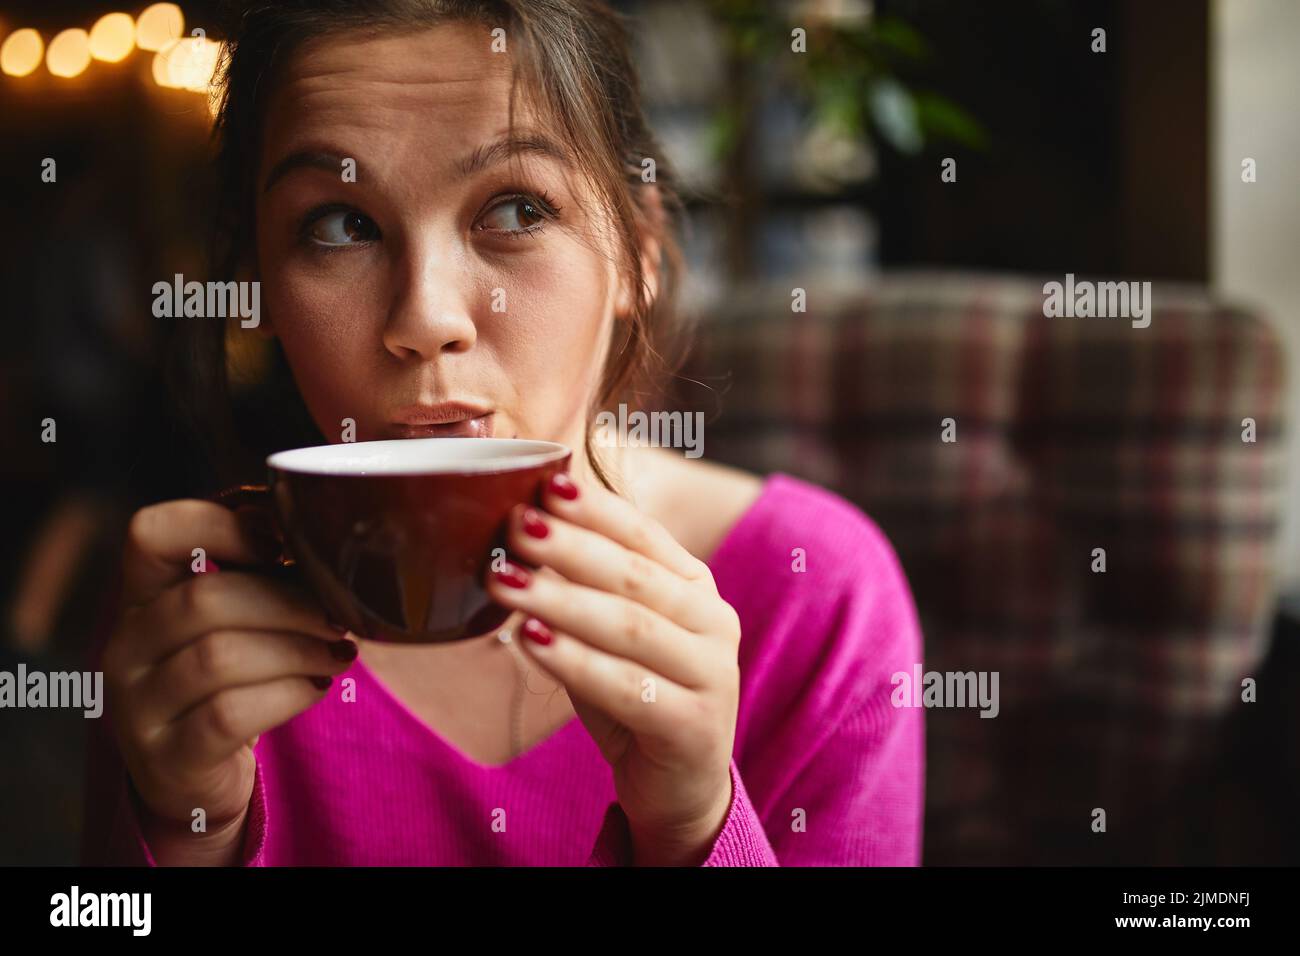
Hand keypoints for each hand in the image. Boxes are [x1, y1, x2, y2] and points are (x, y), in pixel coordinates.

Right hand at [102, 500, 356, 864]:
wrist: (197, 779)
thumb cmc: (230, 682)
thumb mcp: (232, 621)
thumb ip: (257, 575)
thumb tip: (317, 539)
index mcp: (142, 597)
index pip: (153, 532)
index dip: (221, 524)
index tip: (283, 545)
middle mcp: (127, 647)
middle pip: (205, 599)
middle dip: (289, 603)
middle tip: (338, 617)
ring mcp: (138, 707)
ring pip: (220, 657)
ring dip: (297, 650)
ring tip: (338, 653)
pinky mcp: (168, 758)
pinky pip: (229, 714)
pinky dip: (288, 694)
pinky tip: (316, 687)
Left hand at [485, 471, 741, 865]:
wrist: (679, 787)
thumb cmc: (634, 696)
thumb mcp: (610, 636)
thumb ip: (582, 589)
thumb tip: (516, 531)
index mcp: (695, 587)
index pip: (644, 534)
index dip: (595, 508)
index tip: (545, 483)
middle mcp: (714, 622)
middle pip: (634, 575)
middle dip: (570, 547)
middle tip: (514, 525)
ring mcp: (712, 674)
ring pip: (629, 627)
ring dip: (561, 600)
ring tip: (505, 581)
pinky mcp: (694, 726)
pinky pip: (627, 687)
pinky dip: (575, 662)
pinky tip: (531, 642)